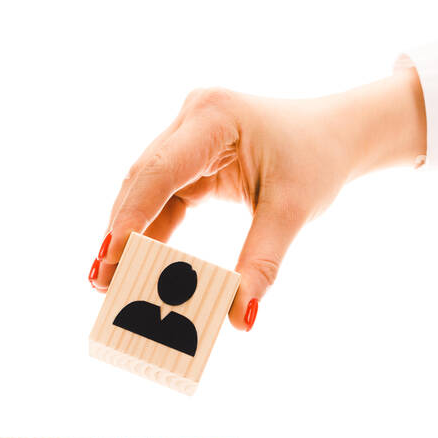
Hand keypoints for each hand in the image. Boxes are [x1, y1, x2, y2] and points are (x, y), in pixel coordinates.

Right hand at [90, 67, 426, 329]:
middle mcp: (192, 120)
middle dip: (121, 231)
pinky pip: (161, 198)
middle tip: (99, 281)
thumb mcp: (293, 211)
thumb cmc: (318, 159)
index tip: (111, 256)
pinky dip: (150, 232)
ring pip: (145, 191)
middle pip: (143, 181)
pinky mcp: (189, 157)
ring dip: (129, 235)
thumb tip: (240, 318)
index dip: (132, 215)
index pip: (160, 170)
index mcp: (215, 119)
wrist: (338, 134)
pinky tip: (131, 263)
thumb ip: (262, 262)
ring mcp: (187, 136)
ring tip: (105, 281)